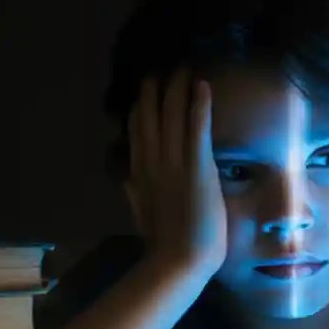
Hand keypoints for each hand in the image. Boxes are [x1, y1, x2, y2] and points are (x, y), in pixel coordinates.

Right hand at [126, 66, 227, 274]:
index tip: (145, 94)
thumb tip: (126, 180)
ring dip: (177, 89)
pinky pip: (197, 127)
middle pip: (151, 117)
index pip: (137, 134)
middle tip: (161, 70)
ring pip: (172, 116)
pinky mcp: (197, 167)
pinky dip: (199, 104)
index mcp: (140, 175)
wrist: (179, 260)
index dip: (141, 110)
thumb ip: (134, 194)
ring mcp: (174, 163)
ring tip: (183, 68)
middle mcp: (153, 163)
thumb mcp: (142, 215)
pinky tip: (202, 85)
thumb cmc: (165, 245)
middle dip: (155, 91)